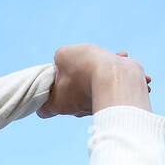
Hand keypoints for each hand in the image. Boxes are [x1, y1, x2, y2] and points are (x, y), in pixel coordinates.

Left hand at [37, 45, 151, 118]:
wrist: (118, 78)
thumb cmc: (87, 68)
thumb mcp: (63, 55)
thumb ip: (60, 57)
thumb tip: (66, 61)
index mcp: (58, 103)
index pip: (43, 109)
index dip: (44, 95)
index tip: (52, 80)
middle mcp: (75, 110)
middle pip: (68, 93)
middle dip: (74, 76)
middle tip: (80, 64)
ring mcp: (94, 106)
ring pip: (92, 85)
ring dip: (99, 70)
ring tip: (110, 57)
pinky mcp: (112, 101)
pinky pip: (110, 84)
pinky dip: (114, 71)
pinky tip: (122, 58)